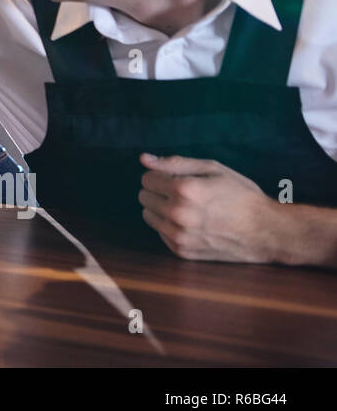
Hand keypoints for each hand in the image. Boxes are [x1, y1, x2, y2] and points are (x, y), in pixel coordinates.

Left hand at [138, 153, 284, 262]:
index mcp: (185, 190)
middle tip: (184, 194)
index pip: (147, 179)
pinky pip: (160, 233)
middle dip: (159, 192)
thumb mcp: (212, 169)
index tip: (178, 179)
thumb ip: (174, 163)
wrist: (266, 231)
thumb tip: (144, 159)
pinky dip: (170, 226)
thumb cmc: (241, 195)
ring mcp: (179, 236)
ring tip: (188, 208)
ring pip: (148, 216)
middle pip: (144, 197)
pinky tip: (192, 223)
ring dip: (161, 209)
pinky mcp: (182, 252)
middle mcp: (178, 214)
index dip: (161, 176)